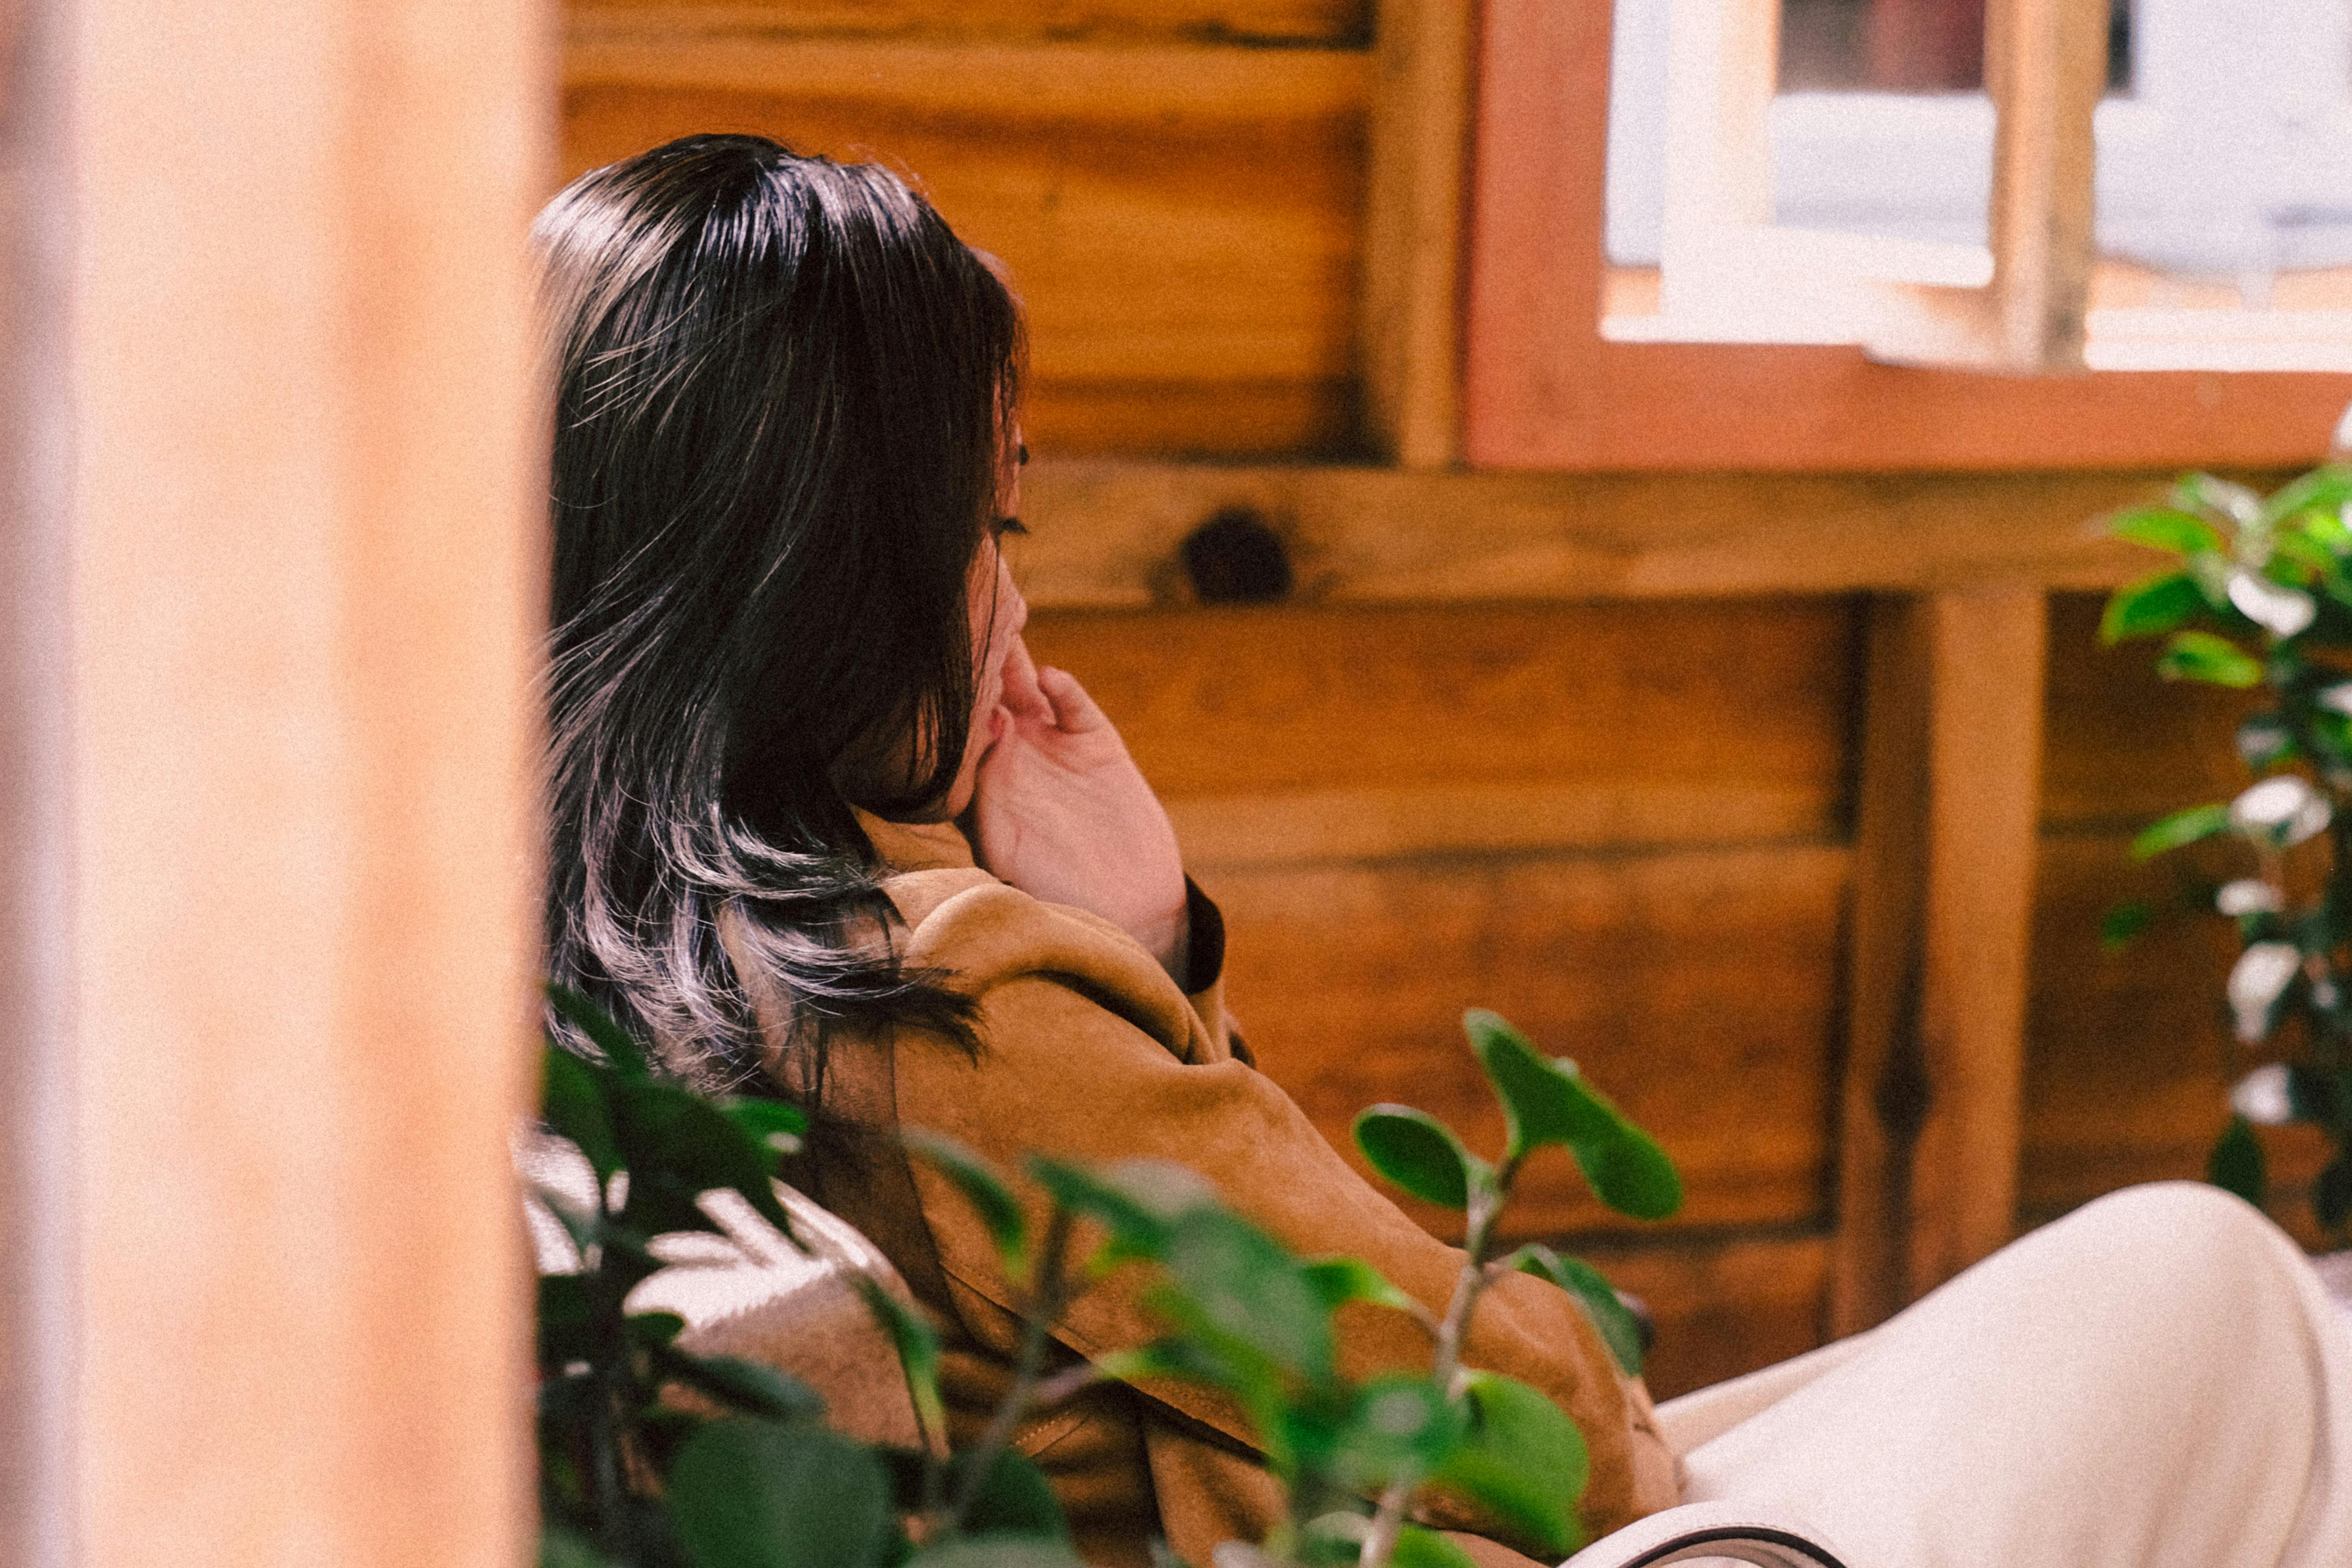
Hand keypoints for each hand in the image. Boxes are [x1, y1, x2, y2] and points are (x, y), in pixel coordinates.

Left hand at [967, 635, 1189, 981]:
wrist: (1125, 903)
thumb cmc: (1055, 893)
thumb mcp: (1003, 857)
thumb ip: (983, 810)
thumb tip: (970, 760)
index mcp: (977, 784)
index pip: (951, 735)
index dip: (942, 709)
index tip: (938, 692)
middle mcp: (1009, 757)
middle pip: (982, 698)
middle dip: (972, 667)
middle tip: (963, 637)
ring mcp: (1050, 744)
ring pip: (1023, 689)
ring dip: (1011, 662)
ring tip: (1002, 634)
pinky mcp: (1093, 740)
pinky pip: (1072, 705)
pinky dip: (1062, 688)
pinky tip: (1050, 678)